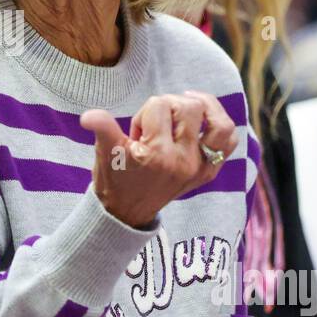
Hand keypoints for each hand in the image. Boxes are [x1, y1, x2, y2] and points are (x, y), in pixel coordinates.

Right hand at [80, 91, 237, 228]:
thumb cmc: (115, 178)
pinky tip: (204, 121)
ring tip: (188, 105)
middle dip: (169, 106)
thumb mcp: (105, 152)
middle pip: (189, 108)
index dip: (144, 112)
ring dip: (204, 107)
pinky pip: (228, 143)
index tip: (136, 133)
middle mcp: (183, 161)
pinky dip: (219, 127)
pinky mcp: (208, 172)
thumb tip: (88, 116)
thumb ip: (101, 128)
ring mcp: (200, 167)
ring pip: (219, 123)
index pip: (159, 106)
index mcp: (157, 154)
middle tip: (155, 124)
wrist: (127, 211)